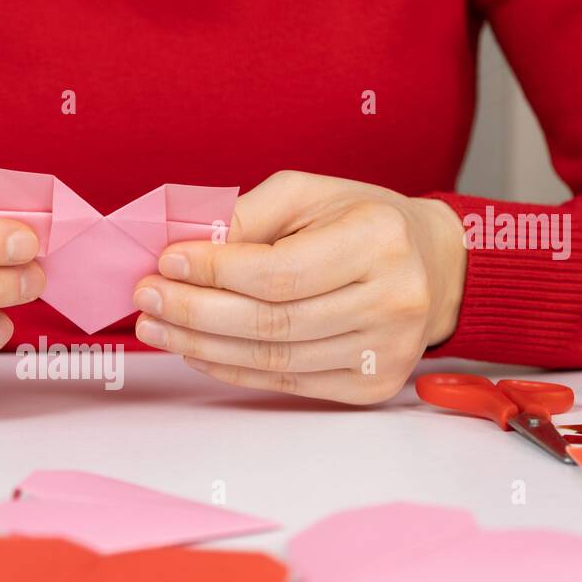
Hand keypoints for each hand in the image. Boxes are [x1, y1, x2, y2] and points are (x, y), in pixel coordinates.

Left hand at [133, 170, 465, 403]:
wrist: (435, 267)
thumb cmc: (363, 222)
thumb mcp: (309, 195)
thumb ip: (248, 217)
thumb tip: (184, 249)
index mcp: (379, 240)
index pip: (278, 271)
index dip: (214, 272)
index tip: (165, 263)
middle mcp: (391, 301)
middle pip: (271, 321)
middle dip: (195, 311)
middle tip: (146, 300)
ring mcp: (386, 351)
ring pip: (273, 358)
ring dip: (201, 345)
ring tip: (157, 328)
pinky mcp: (372, 385)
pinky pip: (285, 382)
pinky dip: (231, 368)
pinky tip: (195, 350)